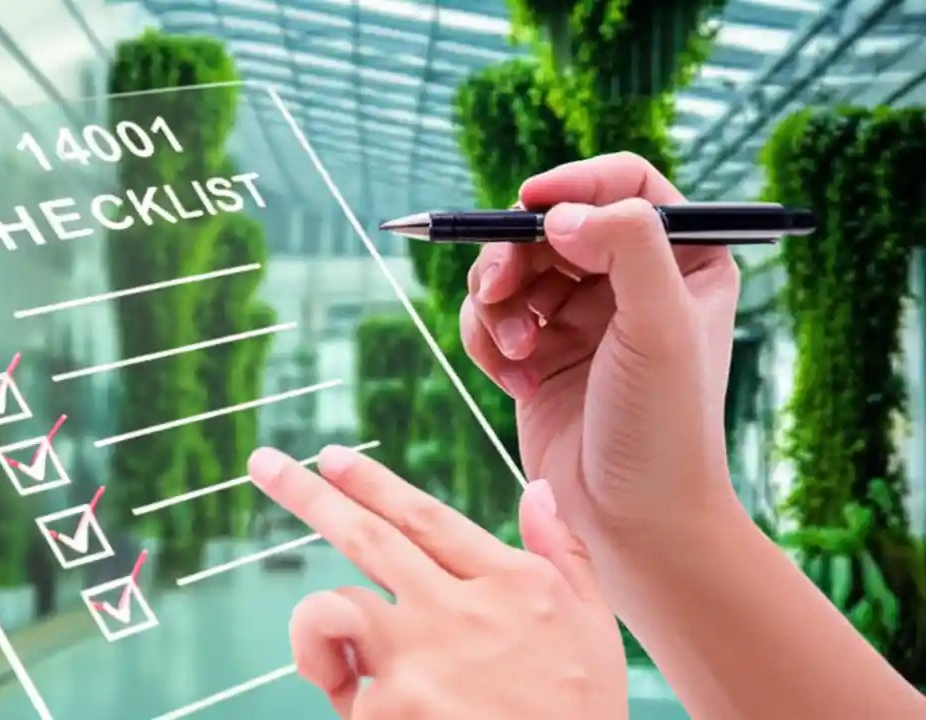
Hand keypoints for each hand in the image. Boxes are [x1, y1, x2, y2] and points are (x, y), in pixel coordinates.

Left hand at [247, 445, 627, 719]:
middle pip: (367, 538)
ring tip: (333, 660)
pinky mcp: (390, 713)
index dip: (371, 483)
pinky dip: (346, 696)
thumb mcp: (594, 629)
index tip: (331, 456)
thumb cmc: (580, 714)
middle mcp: (459, 612)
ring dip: (320, 624)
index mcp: (511, 584)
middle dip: (308, 495)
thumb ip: (563, 555)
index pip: (425, 517)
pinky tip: (384, 718)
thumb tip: (537, 489)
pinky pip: (342, 689)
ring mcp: (419, 664)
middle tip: (264, 463)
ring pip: (334, 608)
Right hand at [460, 152, 741, 543]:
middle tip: (497, 287)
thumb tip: (561, 213)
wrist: (631, 519)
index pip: (624, 183)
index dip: (573, 183)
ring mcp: (581, 316)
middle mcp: (630, 279)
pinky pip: (490, 316)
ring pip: (512, 268)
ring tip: (514, 349)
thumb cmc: (664, 426)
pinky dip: (486, 339)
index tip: (530, 204)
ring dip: (496, 303)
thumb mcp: (660, 324)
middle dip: (514, 253)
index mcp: (683, 259)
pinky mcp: (540, 352)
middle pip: (550, 223)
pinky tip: (512, 378)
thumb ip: (626, 246)